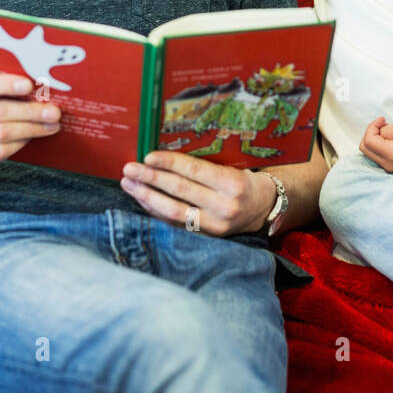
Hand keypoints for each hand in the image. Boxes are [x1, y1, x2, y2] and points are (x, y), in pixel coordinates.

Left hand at [120, 151, 276, 236]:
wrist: (262, 208)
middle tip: (129, 168)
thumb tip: (161, 158)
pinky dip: (156, 211)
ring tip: (129, 184)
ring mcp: (214, 225)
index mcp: (231, 183)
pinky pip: (175, 223)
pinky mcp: (206, 236)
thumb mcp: (230, 167)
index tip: (148, 156)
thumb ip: (201, 166)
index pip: (195, 171)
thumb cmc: (241, 181)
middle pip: (180, 191)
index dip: (169, 163)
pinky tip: (142, 199)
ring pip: (174, 211)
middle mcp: (224, 206)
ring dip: (147, 196)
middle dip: (151, 179)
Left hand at [359, 117, 392, 172]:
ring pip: (368, 151)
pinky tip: (389, 139)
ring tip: (389, 132)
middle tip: (384, 125)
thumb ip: (388, 129)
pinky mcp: (389, 167)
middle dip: (371, 133)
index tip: (382, 119)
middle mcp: (388, 165)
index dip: (371, 127)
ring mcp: (388, 168)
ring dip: (374, 139)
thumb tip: (376, 133)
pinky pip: (375, 154)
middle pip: (365, 147)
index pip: (369, 141)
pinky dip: (378, 145)